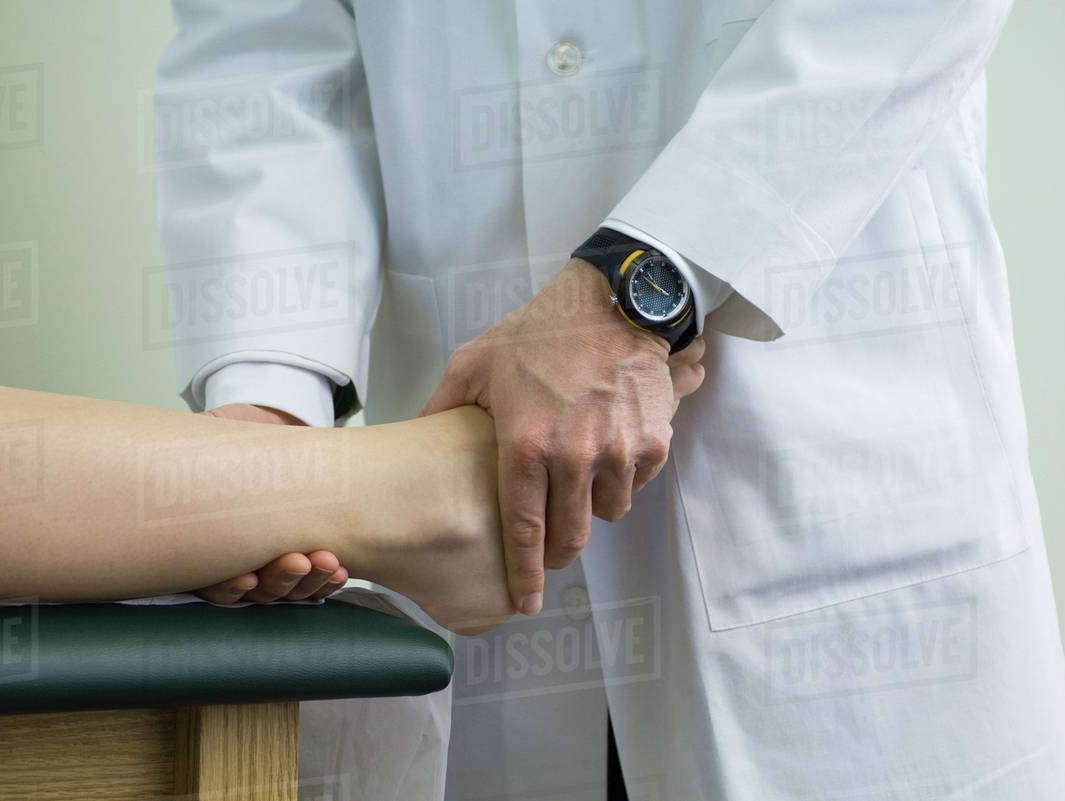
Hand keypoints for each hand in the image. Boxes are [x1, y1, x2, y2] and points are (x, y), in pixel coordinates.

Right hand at [193, 403, 348, 603]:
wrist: (273, 430)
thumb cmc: (233, 440)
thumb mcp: (208, 438)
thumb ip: (195, 453)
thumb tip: (178, 454)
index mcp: (207, 541)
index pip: (211, 583)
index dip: (228, 587)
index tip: (248, 578)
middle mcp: (240, 558)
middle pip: (256, 591)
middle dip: (280, 580)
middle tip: (299, 561)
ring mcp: (275, 559)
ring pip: (290, 590)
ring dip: (310, 581)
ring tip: (328, 561)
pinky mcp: (307, 551)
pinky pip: (318, 580)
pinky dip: (329, 580)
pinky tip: (340, 570)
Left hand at [419, 258, 706, 614]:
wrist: (612, 303)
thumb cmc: (540, 332)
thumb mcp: (475, 363)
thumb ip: (440, 409)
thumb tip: (411, 437)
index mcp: (526, 446)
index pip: (523, 532)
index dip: (524, 576)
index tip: (526, 603)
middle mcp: (574, 457)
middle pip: (571, 536)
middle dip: (559, 548)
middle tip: (551, 542)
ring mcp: (619, 452)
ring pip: (608, 512)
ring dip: (592, 504)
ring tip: (578, 472)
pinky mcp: (653, 442)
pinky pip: (636, 483)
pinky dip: (623, 475)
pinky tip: (606, 445)